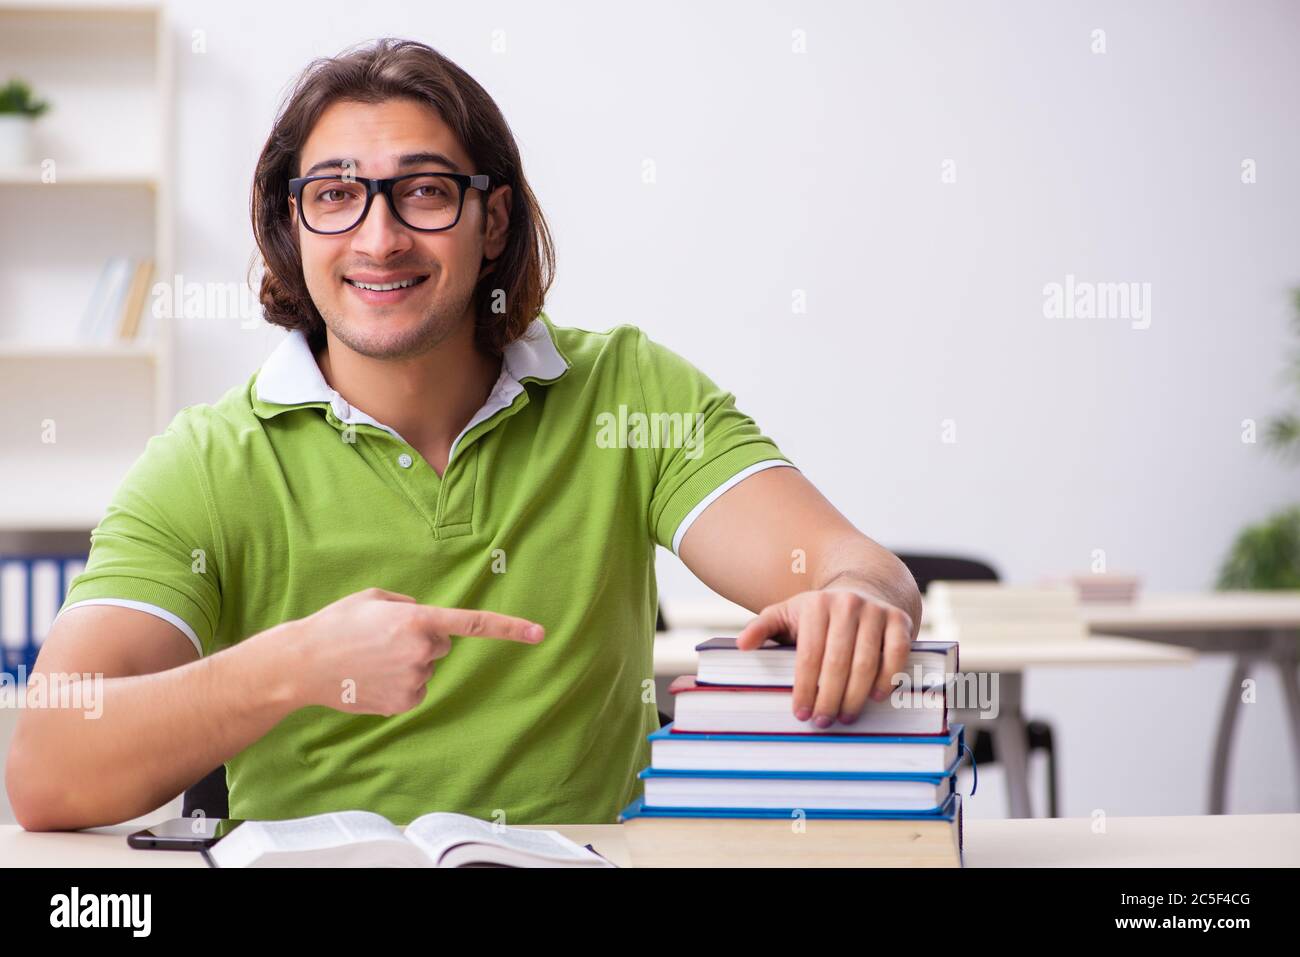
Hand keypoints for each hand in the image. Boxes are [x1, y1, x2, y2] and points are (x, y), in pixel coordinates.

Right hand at [281, 587, 544, 715]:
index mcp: (418, 619)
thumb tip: (424, 616)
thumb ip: (407, 604)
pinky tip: (371, 679)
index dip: (510, 628)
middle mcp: (422, 650)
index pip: (474, 623)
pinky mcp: (404, 703)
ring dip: (405, 663)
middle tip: (382, 640)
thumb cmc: (337, 623)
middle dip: (420, 641)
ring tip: (369, 660)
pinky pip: (414, 689)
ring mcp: (414, 680)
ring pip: (425, 668)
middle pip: (440, 645)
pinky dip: (398, 685)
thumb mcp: (373, 598)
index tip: (540, 633)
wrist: (303, 664)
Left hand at [734, 587, 912, 726]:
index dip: (804, 688)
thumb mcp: (787, 613)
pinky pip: (897, 654)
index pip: (808, 655)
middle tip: (823, 722)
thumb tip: (741, 645)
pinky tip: (876, 697)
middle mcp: (847, 604)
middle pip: (837, 663)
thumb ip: (763, 627)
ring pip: (866, 663)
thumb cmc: (819, 612)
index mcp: (816, 605)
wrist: (863, 588)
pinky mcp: (900, 620)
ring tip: (845, 717)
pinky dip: (888, 677)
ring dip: (855, 696)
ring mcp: (876, 611)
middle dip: (828, 698)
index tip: (801, 713)